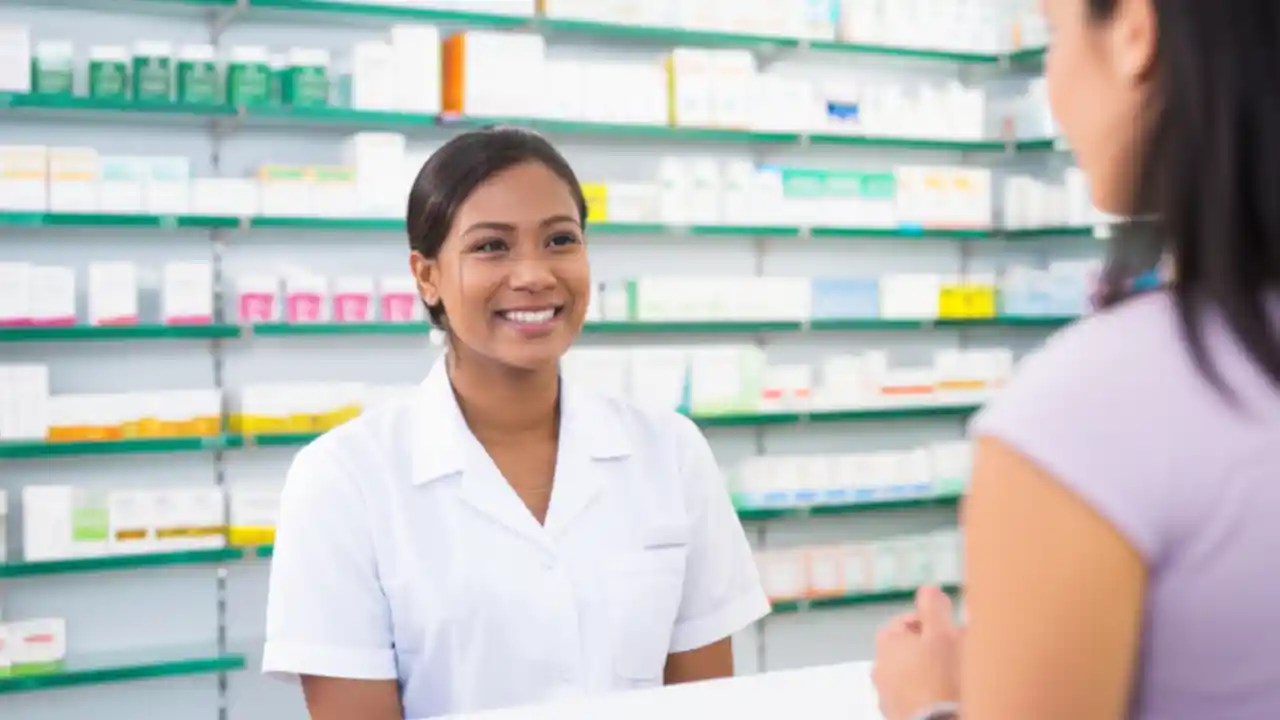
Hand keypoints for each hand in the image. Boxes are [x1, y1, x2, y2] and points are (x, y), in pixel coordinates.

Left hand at [871, 586, 962, 719]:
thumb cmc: (940, 680)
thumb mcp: (942, 633)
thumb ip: (934, 607)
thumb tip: (928, 589)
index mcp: (886, 643)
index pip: (907, 621)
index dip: (933, 622)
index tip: (952, 629)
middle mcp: (880, 668)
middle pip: (912, 649)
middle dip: (936, 648)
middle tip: (961, 652)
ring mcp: (887, 695)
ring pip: (914, 675)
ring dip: (934, 672)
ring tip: (958, 678)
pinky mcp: (899, 716)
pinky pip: (918, 697)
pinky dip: (931, 694)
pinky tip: (948, 697)